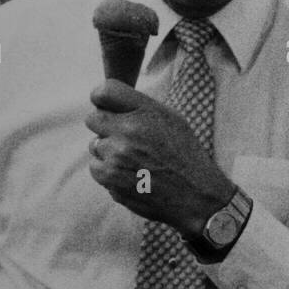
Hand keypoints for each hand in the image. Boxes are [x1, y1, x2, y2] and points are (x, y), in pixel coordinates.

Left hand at [85, 80, 235, 239]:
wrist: (195, 196)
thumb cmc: (186, 156)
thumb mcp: (173, 120)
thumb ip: (140, 107)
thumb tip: (109, 101)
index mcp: (146, 113)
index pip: (104, 92)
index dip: (102, 98)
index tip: (108, 106)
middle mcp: (128, 131)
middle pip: (93, 119)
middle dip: (106, 126)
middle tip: (124, 137)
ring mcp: (116, 157)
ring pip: (94, 145)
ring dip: (108, 151)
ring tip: (135, 160)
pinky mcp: (109, 179)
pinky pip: (95, 167)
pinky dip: (108, 170)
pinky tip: (130, 174)